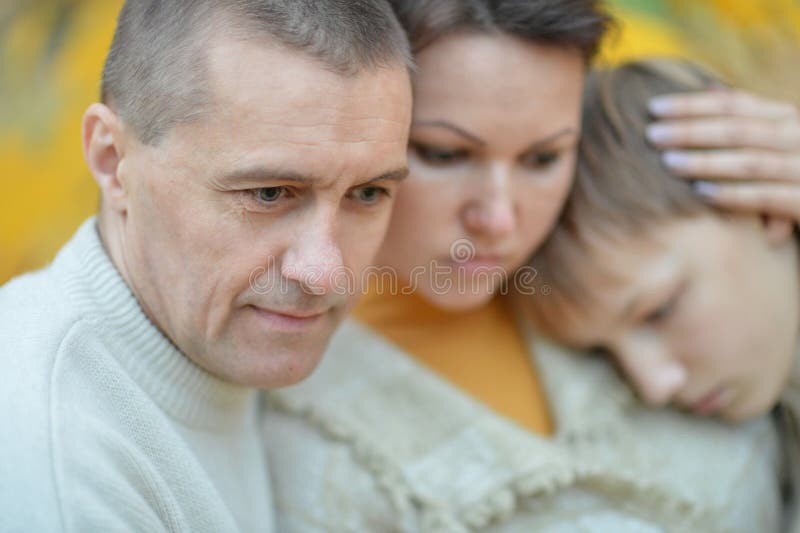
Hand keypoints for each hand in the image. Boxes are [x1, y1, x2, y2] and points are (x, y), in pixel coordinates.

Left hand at [646, 88, 799, 219]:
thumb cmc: (791, 170)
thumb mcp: (775, 137)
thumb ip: (746, 115)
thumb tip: (709, 86)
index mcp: (786, 118)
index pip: (734, 105)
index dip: (692, 104)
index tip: (653, 107)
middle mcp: (799, 138)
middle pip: (737, 130)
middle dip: (691, 131)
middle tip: (652, 134)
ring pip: (749, 162)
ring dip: (706, 162)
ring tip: (669, 162)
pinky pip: (765, 196)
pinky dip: (733, 194)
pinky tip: (701, 193)